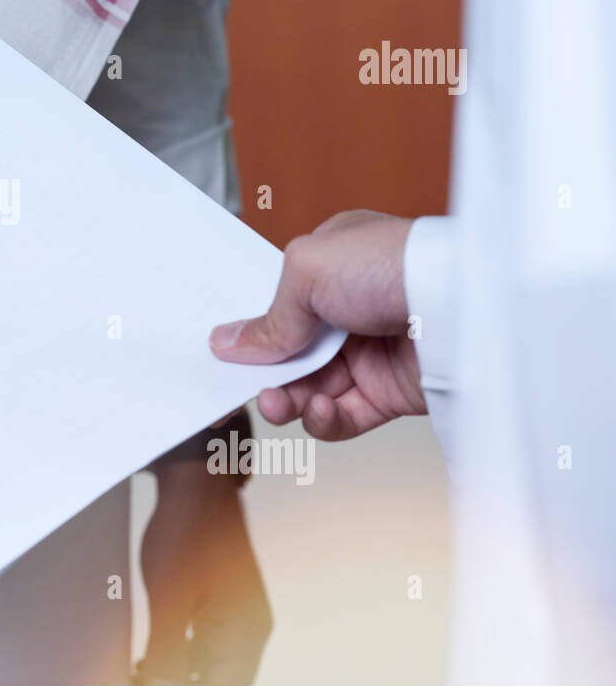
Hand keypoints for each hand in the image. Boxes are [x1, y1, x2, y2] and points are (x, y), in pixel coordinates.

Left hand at [137, 456, 270, 684]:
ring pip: (210, 667)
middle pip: (219, 680)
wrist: (195, 480)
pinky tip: (146, 658)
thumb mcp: (167, 600)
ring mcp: (236, 616)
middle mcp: (248, 629)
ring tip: (136, 672)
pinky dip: (177, 656)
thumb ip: (165, 654)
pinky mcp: (220, 603)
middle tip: (135, 679)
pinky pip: (203, 645)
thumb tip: (156, 684)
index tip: (142, 684)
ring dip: (177, 675)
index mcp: (244, 632)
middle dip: (178, 684)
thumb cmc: (186, 530)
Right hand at [208, 210, 426, 439]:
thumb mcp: (306, 271)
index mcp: (331, 267)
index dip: (251, 335)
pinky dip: (325, 420)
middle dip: (266, 375)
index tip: (223, 361)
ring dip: (290, 401)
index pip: (280, 306)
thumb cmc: (391, 264)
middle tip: (250, 389)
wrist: (461, 301)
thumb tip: (227, 344)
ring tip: (281, 404)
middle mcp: (351, 309)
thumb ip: (267, 317)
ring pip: (311, 388)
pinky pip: (344, 416)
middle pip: (291, 354)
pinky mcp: (392, 392)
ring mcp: (371, 351)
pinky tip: (319, 411)